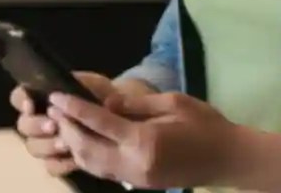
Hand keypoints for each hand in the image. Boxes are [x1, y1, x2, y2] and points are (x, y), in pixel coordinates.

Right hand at [10, 72, 124, 177]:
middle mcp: (39, 118)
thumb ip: (98, 88)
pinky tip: (75, 161)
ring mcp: (46, 141)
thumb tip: (108, 101)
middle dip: (36, 126)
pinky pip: (50, 166)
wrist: (114, 120)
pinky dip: (60, 164)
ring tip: (67, 144)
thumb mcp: (101, 86)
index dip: (21, 101)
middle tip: (53, 126)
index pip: (19, 97)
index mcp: (42, 96)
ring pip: (33, 147)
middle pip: (23, 125)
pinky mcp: (57, 160)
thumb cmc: (102, 97)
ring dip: (47, 146)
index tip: (31, 105)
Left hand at [47, 90, 243, 189]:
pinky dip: (88, 157)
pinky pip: (104, 171)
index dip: (74, 109)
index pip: (98, 123)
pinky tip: (82, 142)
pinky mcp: (138, 184)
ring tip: (62, 124)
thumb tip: (106, 102)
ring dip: (73, 145)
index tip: (56, 96)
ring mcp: (135, 178)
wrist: (228, 159)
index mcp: (144, 140)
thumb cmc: (205, 124)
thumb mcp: (173, 102)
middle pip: (87, 148)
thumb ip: (136, 103)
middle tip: (53, 109)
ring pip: (91, 164)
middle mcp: (134, 163)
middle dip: (67, 128)